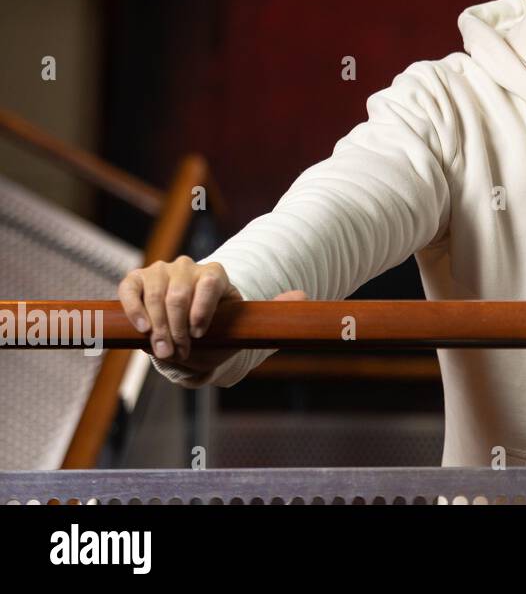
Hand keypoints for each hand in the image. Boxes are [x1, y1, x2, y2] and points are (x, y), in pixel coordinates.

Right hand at [118, 255, 306, 372]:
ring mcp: (160, 272)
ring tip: (163, 350)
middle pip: (179, 292)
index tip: (200, 333)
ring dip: (158, 324)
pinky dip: (134, 307)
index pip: (211, 281)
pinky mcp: (137, 281)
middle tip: (178, 352)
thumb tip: (302, 295)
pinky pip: (130, 289)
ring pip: (155, 292)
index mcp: (216, 275)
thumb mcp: (244, 323)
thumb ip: (272, 310)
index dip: (203, 307)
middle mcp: (187, 267)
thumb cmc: (218, 328)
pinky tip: (142, 327)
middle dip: (177, 326)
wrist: (187, 331)